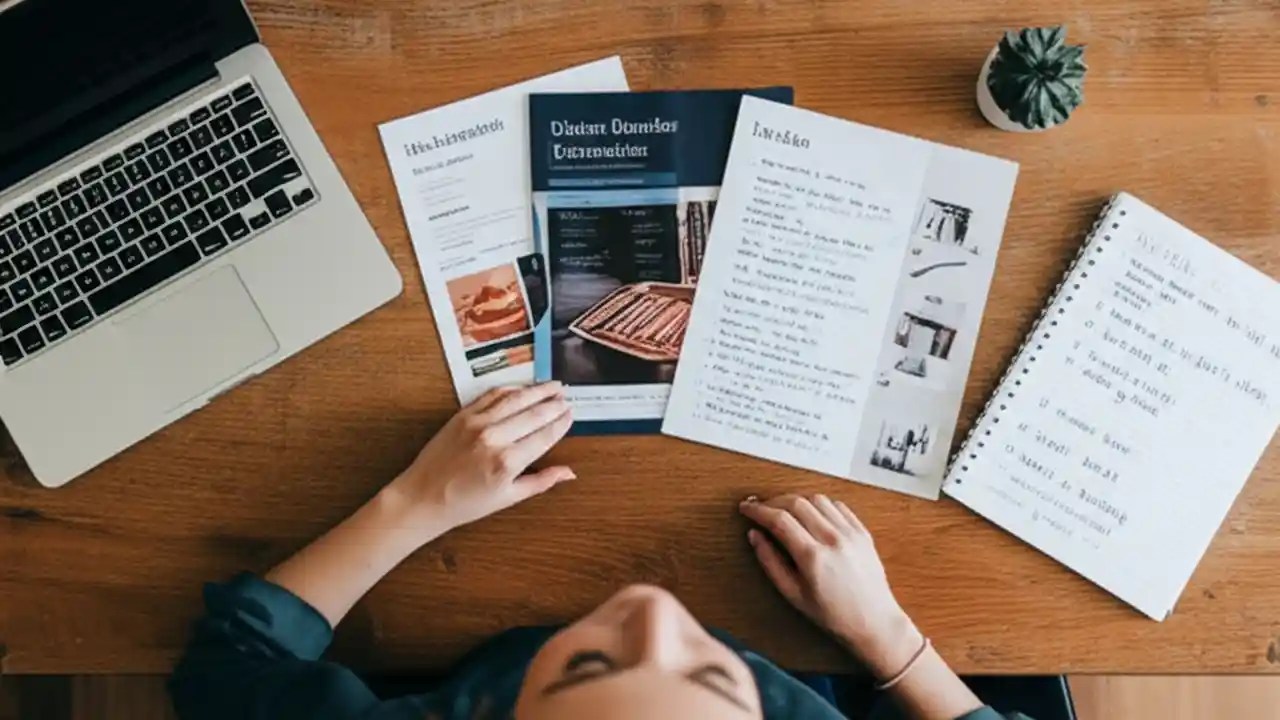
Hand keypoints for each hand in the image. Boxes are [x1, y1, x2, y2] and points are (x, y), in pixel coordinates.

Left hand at [387, 382, 574, 534]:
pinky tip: (523, 387)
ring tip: (553, 385)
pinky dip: (510, 389)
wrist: (423, 497)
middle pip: (534, 414)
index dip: (561, 423)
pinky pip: (492, 395)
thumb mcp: (508, 498)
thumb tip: (570, 473)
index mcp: (508, 462)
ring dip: (537, 390)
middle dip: (554, 403)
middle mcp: (494, 438)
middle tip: (567, 396)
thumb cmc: (465, 504)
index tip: (571, 414)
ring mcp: (477, 423)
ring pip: (515, 399)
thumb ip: (541, 481)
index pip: (544, 436)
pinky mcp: (462, 415)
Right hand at [739, 494, 921, 678]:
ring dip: (797, 500)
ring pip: (817, 499)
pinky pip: (838, 506)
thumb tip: (755, 536)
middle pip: (796, 502)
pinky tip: (812, 514)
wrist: (874, 622)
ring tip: (785, 511)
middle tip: (762, 508)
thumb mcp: (793, 595)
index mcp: (813, 557)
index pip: (779, 519)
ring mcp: (850, 534)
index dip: (758, 510)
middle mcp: (833, 540)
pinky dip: (820, 504)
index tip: (747, 508)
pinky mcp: (862, 532)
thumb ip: (770, 562)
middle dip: (773, 501)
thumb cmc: (834, 615)